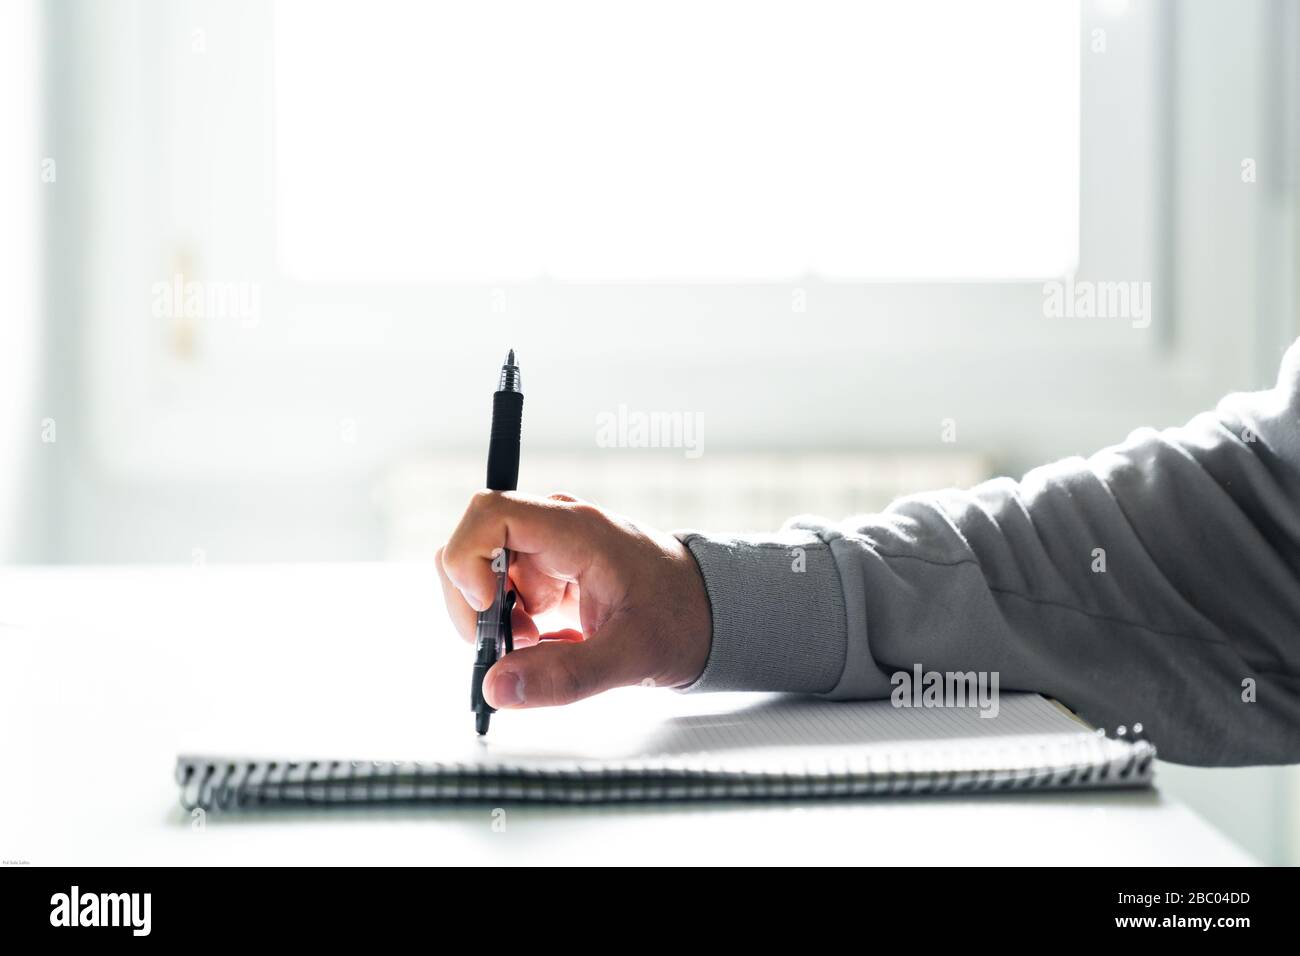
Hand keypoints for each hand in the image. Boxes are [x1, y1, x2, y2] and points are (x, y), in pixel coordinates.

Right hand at [436, 492, 712, 709]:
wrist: (709, 611)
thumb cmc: (682, 618)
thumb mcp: (632, 655)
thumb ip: (565, 675)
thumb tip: (496, 687)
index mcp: (575, 530)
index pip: (490, 514)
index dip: (470, 559)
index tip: (487, 610)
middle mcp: (553, 529)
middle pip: (472, 544)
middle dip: (473, 602)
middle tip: (502, 647)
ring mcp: (546, 550)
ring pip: (478, 572)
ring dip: (489, 618)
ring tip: (534, 644)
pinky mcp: (544, 574)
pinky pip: (499, 593)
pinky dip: (506, 625)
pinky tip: (541, 642)